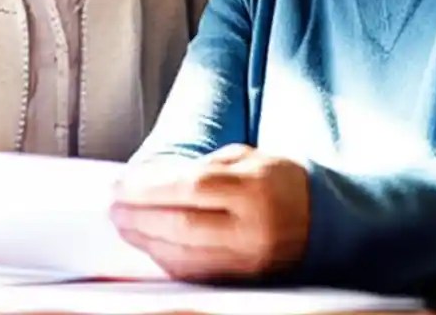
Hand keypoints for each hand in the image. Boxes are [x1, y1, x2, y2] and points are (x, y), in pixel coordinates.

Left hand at [110, 144, 310, 281]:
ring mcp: (249, 259)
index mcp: (254, 188)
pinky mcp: (243, 279)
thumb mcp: (245, 157)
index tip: (120, 184)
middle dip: (139, 217)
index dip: (149, 188)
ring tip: (123, 224)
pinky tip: (149, 244)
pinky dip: (165, 258)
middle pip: (182, 226)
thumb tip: (148, 180)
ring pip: (185, 255)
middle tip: (113, 207)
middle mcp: (252, 227)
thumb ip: (200, 167)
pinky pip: (195, 273)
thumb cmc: (278, 181)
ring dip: (146, 240)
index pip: (191, 187)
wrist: (321, 218)